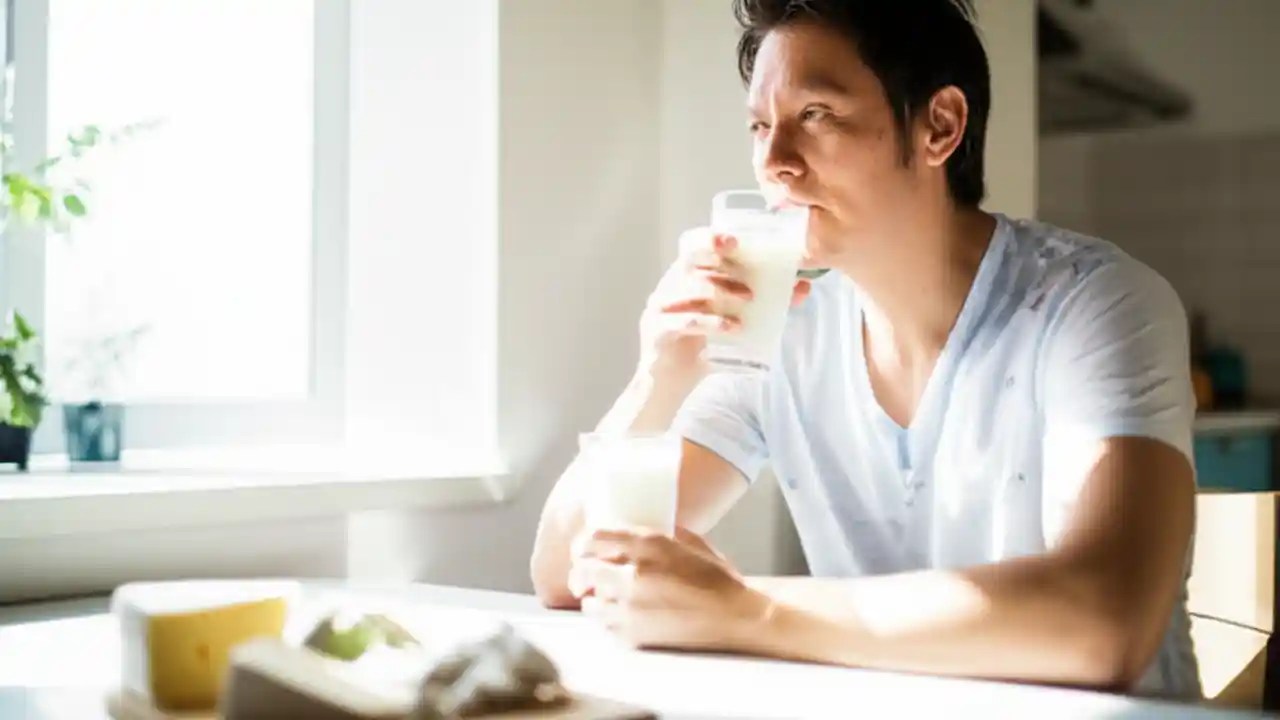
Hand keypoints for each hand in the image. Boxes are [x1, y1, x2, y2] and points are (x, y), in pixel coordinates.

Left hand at [568, 527, 769, 650]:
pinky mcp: (634, 635)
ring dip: (594, 596)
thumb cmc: (717, 578)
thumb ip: (654, 536)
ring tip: (607, 595)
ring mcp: (631, 609)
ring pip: (588, 601)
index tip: (584, 547)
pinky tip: (622, 613)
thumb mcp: (688, 541)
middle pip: (582, 570)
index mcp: (649, 546)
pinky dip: (607, 618)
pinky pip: (603, 625)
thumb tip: (626, 531)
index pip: (593, 538)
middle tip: (586, 574)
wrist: (736, 617)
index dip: (583, 542)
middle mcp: (634, 576)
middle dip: (582, 571)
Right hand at [639, 229, 810, 385]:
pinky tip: (732, 328)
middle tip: (750, 279)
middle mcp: (668, 288)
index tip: (735, 240)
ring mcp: (659, 309)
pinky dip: (711, 322)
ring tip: (749, 301)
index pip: (693, 247)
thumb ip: (760, 305)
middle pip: (689, 261)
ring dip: (721, 291)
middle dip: (720, 263)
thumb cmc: (699, 350)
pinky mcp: (658, 331)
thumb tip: (801, 288)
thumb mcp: (730, 323)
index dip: (710, 239)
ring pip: (689, 288)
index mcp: (683, 279)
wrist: (667, 387)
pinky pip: (685, 320)